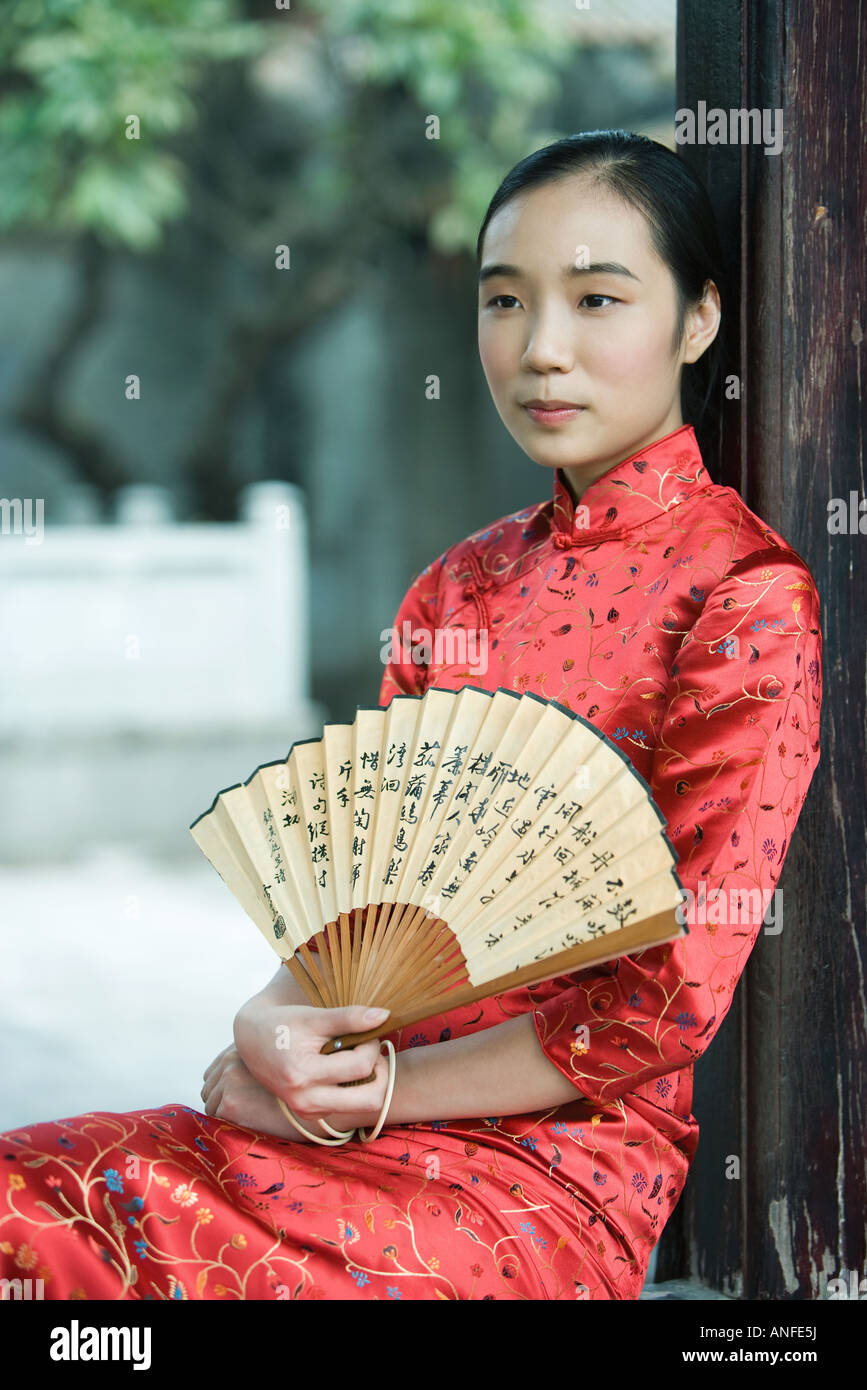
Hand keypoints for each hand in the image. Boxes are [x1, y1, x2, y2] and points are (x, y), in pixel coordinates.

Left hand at [200, 1043, 315, 1140]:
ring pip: (211, 1103)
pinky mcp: (230, 1103)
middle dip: (221, 1099)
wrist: (315, 1099)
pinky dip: (227, 1123)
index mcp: (240, 1050)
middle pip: (210, 1087)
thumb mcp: (275, 1061)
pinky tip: (245, 1123)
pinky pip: (216, 1117)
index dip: (224, 1086)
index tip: (235, 1097)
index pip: (216, 1070)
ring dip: (223, 1112)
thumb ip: (258, 1061)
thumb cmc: (300, 1083)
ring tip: (244, 1118)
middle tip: (239, 1110)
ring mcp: (229, 1081)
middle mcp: (232, 1062)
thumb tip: (247, 1070)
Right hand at [232, 1000, 391, 1132]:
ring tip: (356, 1057)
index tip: (364, 1031)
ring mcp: (308, 1112)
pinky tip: (342, 1069)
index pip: (360, 1066)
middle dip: (380, 1072)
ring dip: (370, 1082)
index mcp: (303, 1075)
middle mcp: (306, 1101)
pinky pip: (348, 1107)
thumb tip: (384, 1015)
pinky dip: (354, 1089)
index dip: (371, 1044)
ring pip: (364, 1106)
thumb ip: (349, 1017)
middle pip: (371, 1100)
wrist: (251, 1040)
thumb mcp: (313, 1016)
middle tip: (369, 1050)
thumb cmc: (281, 1024)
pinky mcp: (310, 1114)